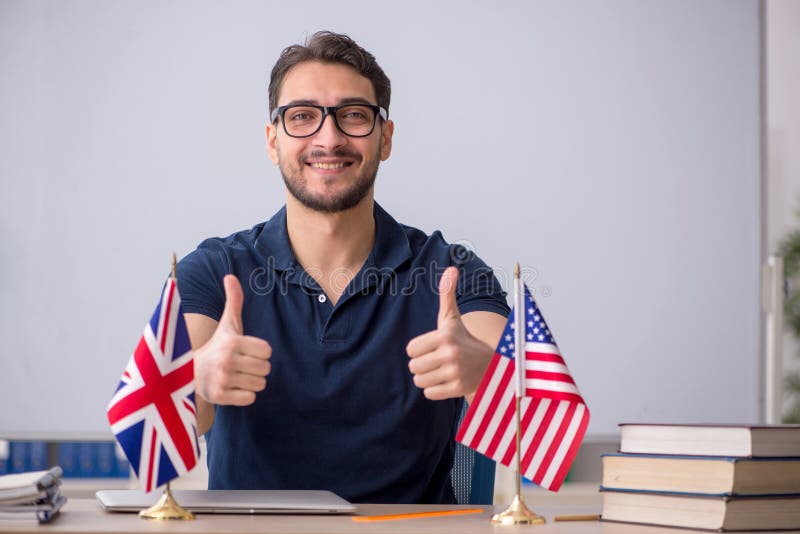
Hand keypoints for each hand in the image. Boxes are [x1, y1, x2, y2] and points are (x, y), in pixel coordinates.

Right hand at [194, 275, 271, 405]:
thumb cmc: (216, 346)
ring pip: (260, 384)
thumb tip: (231, 276)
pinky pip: (250, 398)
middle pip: (266, 369)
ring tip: (236, 376)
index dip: (260, 352)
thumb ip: (234, 300)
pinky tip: (232, 388)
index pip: (267, 351)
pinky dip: (244, 395)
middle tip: (242, 365)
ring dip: (251, 382)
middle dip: (257, 368)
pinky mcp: (220, 396)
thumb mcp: (226, 324)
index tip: (246, 351)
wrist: (188, 372)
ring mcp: (223, 379)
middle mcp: (227, 360)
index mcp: (232, 341)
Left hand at [406, 267, 493, 399]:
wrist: (489, 365)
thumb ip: (447, 293)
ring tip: (442, 370)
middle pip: (413, 366)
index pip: (410, 349)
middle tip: (438, 360)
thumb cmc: (463, 339)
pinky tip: (447, 381)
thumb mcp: (452, 318)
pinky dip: (435, 390)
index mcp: (445, 335)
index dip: (419, 349)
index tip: (433, 346)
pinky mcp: (457, 389)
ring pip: (419, 381)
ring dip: (428, 378)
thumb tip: (451, 268)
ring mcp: (455, 372)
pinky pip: (429, 393)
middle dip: (422, 365)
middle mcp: (450, 353)